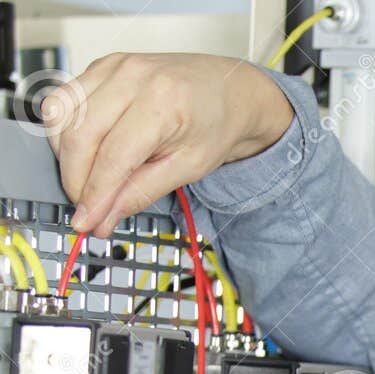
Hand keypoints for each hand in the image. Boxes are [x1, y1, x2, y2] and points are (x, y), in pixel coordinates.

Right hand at [46, 53, 294, 238]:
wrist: (228, 89)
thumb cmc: (216, 124)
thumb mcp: (190, 167)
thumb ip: (143, 192)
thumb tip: (104, 217)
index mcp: (164, 104)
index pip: (114, 156)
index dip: (95, 194)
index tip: (87, 221)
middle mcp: (133, 78)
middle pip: (81, 136)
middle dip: (76, 179)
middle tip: (85, 208)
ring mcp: (114, 67)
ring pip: (61, 115)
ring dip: (64, 156)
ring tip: (85, 181)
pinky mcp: (101, 66)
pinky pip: (63, 100)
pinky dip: (64, 131)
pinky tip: (82, 152)